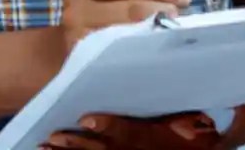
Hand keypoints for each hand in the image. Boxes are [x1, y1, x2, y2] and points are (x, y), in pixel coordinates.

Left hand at [42, 112, 218, 149]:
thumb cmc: (198, 141)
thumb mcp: (196, 124)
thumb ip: (189, 112)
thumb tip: (184, 100)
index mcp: (153, 138)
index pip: (128, 132)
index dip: (107, 126)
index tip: (87, 118)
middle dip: (78, 144)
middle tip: (54, 135)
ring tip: (46, 145)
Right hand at [59, 0, 191, 54]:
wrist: (61, 59)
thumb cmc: (95, 26)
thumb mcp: (106, 4)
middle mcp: (76, 10)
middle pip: (131, 8)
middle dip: (162, 12)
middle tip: (180, 20)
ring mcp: (77, 38)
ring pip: (127, 34)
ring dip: (154, 35)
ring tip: (171, 37)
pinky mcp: (81, 63)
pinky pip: (117, 58)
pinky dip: (138, 55)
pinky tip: (153, 56)